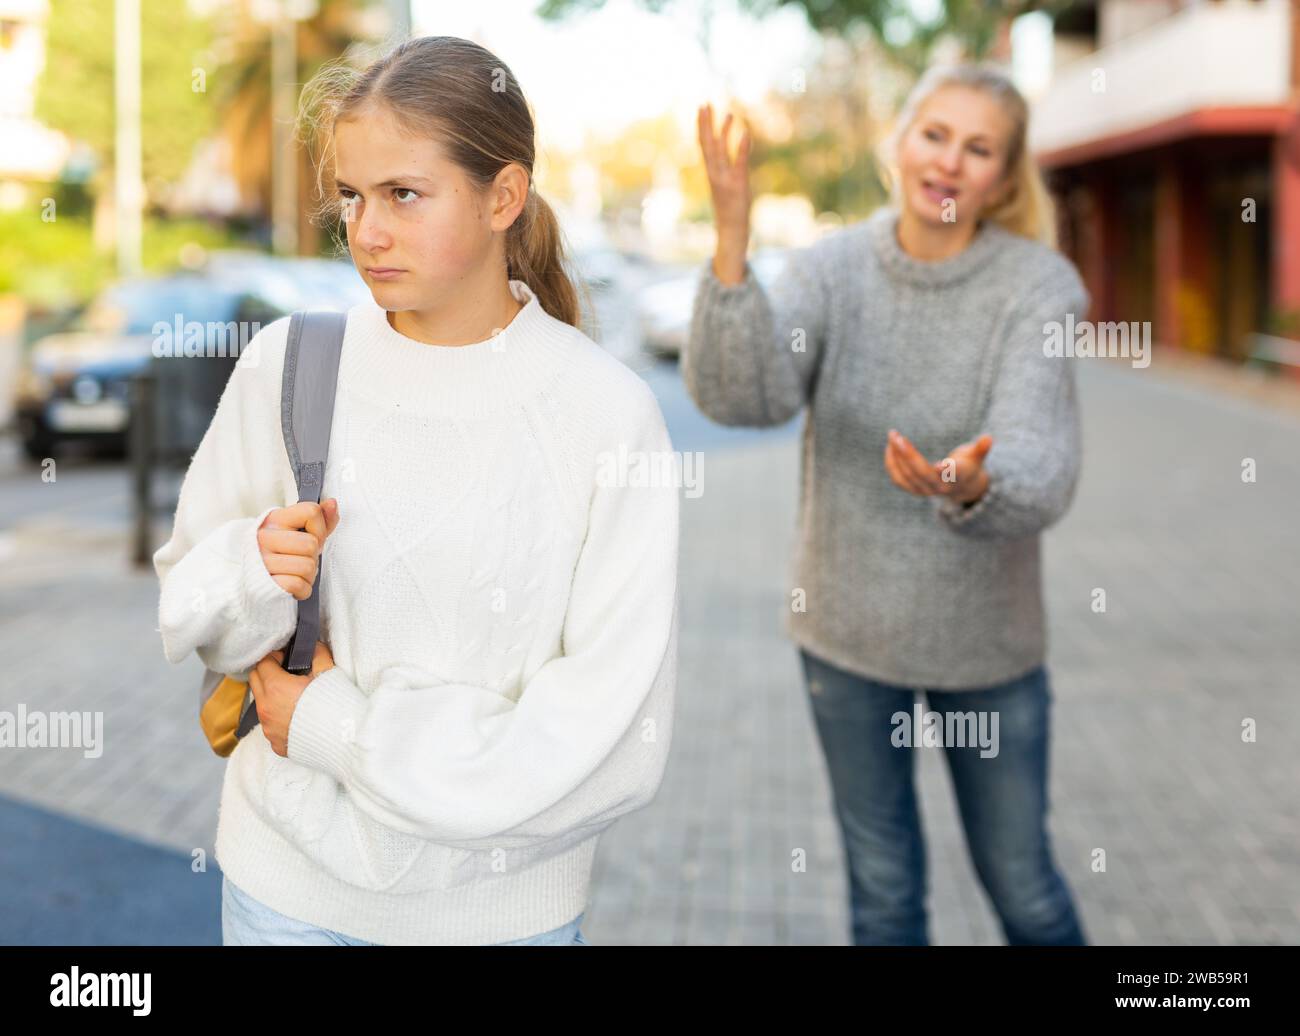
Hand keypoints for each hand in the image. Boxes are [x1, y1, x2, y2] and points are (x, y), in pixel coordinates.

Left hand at [249, 641, 334, 756]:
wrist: (346, 740)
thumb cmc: (336, 705)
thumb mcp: (329, 672)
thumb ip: (317, 654)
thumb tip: (312, 647)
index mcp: (276, 687)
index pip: (263, 663)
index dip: (275, 657)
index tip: (288, 658)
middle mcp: (266, 709)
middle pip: (255, 681)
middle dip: (267, 673)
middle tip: (286, 672)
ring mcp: (269, 729)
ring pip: (260, 704)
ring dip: (271, 696)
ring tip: (294, 696)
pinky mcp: (276, 744)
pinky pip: (270, 726)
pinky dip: (278, 718)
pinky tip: (297, 717)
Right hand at [257, 499, 339, 600]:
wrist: (256, 582)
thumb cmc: (283, 554)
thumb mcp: (299, 532)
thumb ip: (320, 519)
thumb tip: (332, 503)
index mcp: (274, 519)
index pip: (311, 512)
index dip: (319, 528)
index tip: (310, 537)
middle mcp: (264, 537)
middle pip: (311, 544)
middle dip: (313, 556)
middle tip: (300, 559)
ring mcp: (262, 561)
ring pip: (308, 566)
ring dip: (308, 575)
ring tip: (295, 572)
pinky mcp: (265, 584)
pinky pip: (299, 585)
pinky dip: (301, 590)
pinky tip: (290, 584)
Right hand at [697, 102, 752, 237]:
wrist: (730, 231)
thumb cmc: (729, 208)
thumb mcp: (724, 185)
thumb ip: (724, 169)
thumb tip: (725, 156)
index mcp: (711, 172)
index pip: (704, 145)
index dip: (702, 126)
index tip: (701, 108)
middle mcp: (715, 174)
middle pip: (708, 145)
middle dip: (706, 124)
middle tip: (705, 103)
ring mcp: (725, 180)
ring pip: (721, 152)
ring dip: (724, 132)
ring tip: (729, 113)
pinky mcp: (739, 186)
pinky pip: (739, 164)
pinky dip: (741, 148)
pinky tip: (744, 133)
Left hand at [884, 429, 991, 503]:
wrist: (961, 487)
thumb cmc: (969, 465)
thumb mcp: (977, 456)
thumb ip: (981, 448)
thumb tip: (989, 438)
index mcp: (957, 477)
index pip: (951, 473)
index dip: (946, 470)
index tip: (941, 464)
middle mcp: (941, 486)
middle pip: (921, 473)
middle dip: (907, 454)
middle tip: (896, 435)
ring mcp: (926, 491)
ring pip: (906, 477)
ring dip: (896, 457)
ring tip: (892, 436)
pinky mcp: (915, 490)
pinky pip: (899, 480)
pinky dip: (892, 464)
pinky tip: (890, 448)